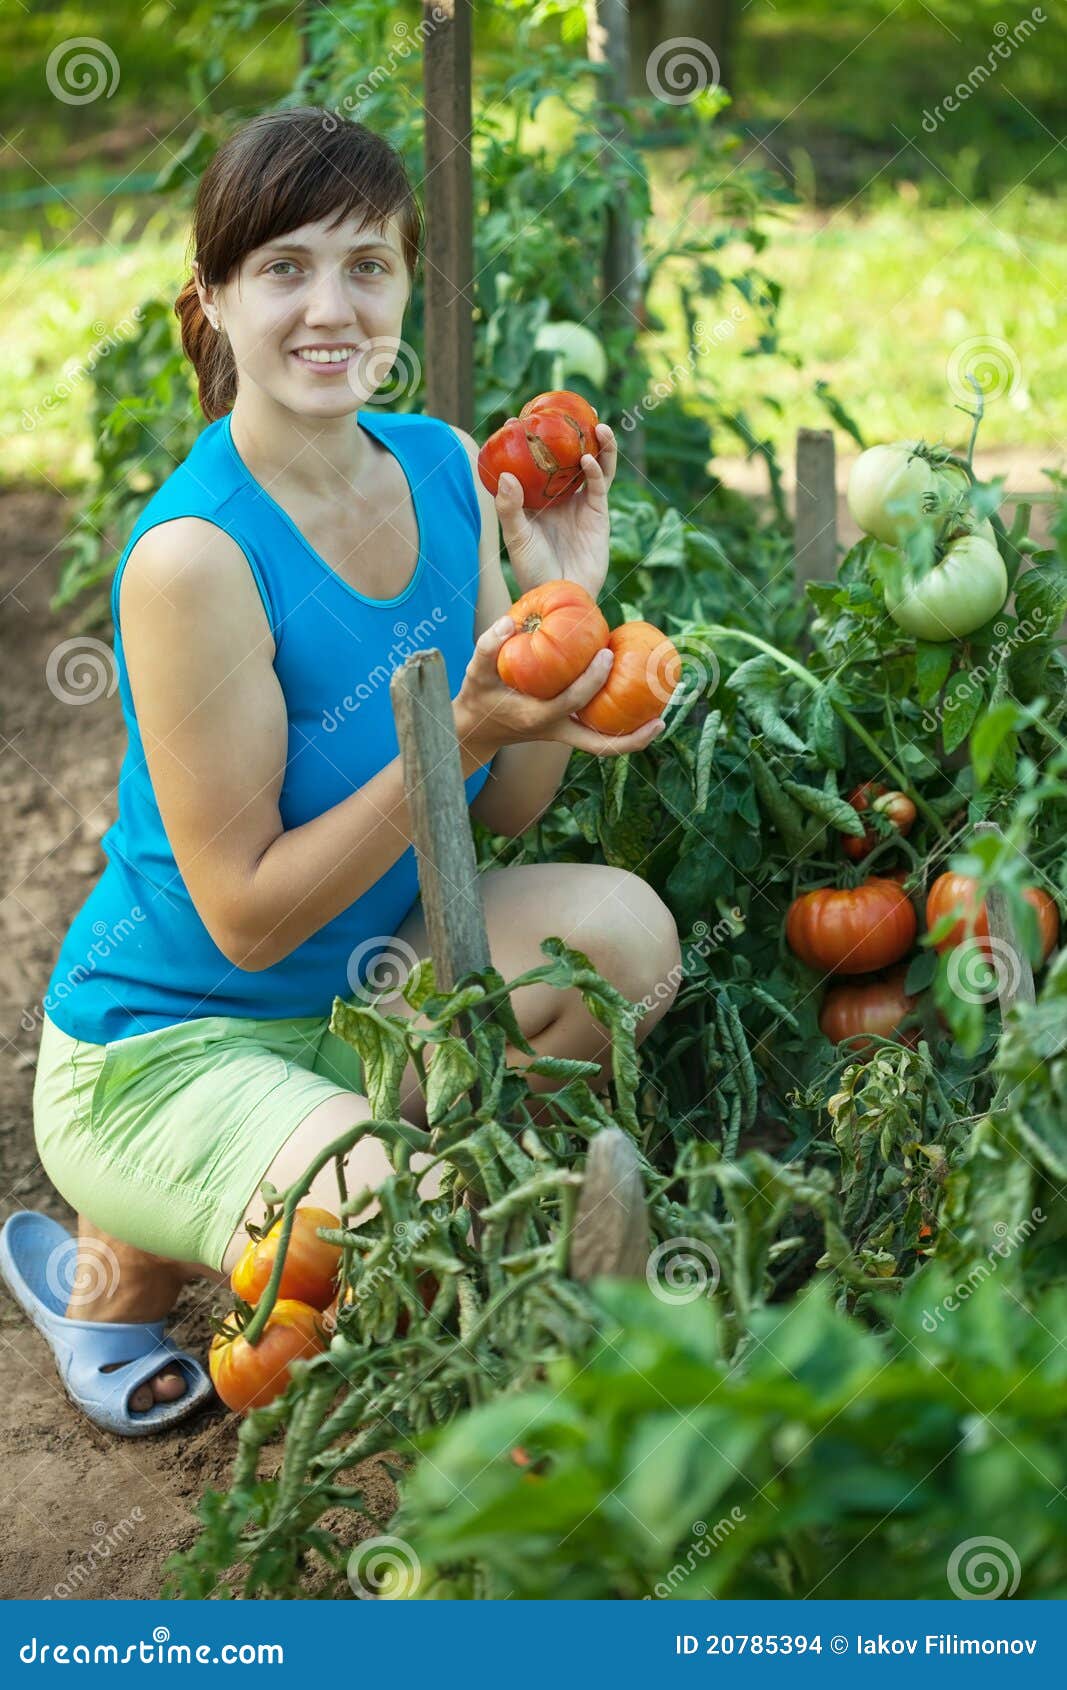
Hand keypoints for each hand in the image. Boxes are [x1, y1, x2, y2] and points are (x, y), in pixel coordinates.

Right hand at [455, 613, 665, 768]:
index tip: (607, 653)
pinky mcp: (569, 730)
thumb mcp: (475, 670)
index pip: (571, 701)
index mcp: (537, 717)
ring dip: (635, 736)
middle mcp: (557, 731)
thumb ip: (488, 646)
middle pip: (600, 746)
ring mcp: (565, 735)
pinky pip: (601, 731)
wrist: (476, 727)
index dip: (592, 680)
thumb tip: (510, 621)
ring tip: (663, 715)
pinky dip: (622, 723)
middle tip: (661, 718)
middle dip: (632, 737)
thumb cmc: (479, 694)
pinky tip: (638, 699)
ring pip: (605, 745)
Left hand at [492, 422, 616, 601]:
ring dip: (597, 445)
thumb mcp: (516, 538)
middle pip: (566, 457)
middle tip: (566, 409)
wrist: (561, 594)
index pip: (531, 463)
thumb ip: (509, 508)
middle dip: (570, 433)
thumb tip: (505, 473)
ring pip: (592, 465)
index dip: (526, 441)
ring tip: (597, 425)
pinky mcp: (598, 514)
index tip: (515, 420)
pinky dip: (597, 470)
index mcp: (534, 499)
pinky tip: (589, 460)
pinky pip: (600, 486)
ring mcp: (580, 503)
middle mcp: (558, 496)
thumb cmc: (533, 571)